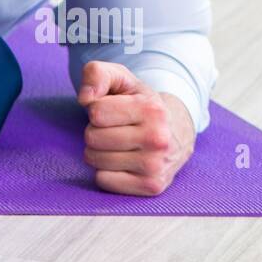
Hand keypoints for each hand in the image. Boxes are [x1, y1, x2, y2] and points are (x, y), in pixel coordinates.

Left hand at [76, 61, 194, 195]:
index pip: (96, 112)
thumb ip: (96, 74)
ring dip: (99, 151)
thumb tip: (84, 98)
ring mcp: (156, 166)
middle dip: (96, 130)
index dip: (97, 110)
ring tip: (118, 144)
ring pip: (96, 161)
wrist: (177, 130)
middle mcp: (157, 139)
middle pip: (93, 138)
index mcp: (151, 110)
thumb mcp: (121, 78)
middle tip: (114, 128)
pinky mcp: (151, 186)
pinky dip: (105, 171)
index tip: (112, 110)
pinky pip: (104, 181)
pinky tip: (122, 162)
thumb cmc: (140, 102)